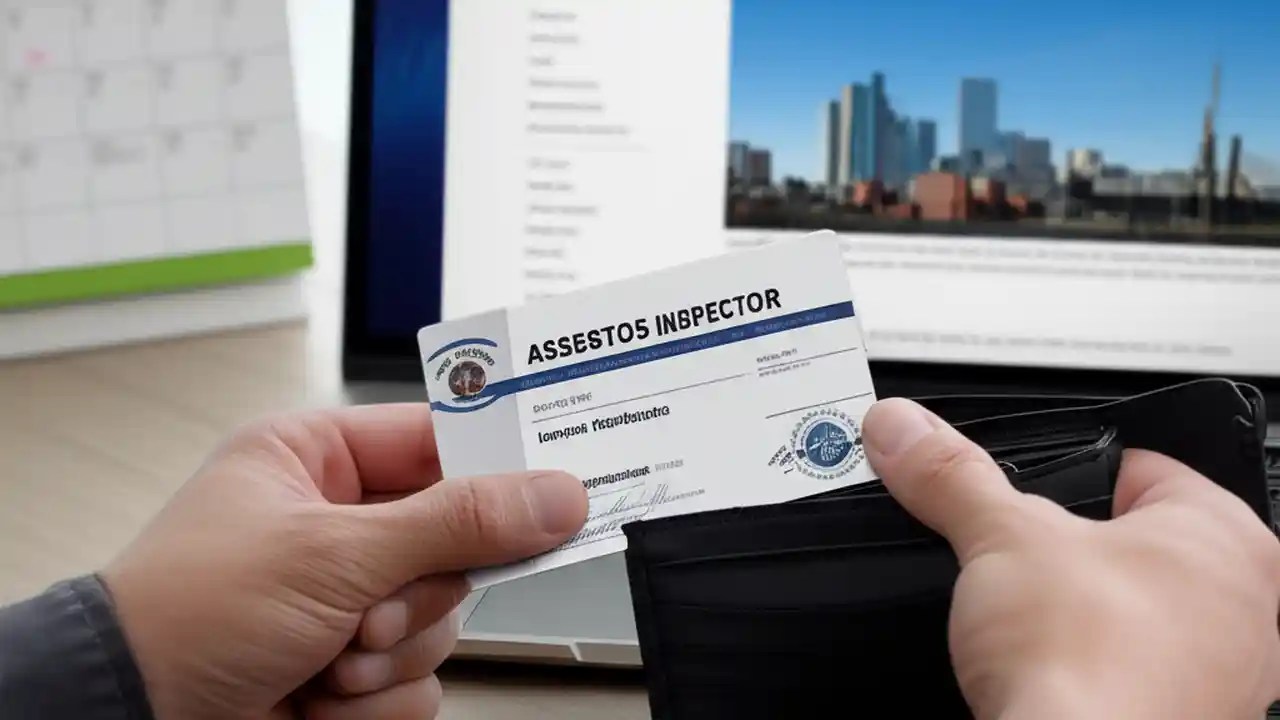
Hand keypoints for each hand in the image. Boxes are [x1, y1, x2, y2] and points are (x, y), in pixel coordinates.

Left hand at [100, 404, 586, 719]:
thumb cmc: (187, 613)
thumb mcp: (332, 552)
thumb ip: (455, 523)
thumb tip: (552, 495)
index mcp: (318, 460)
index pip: (439, 442)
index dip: (497, 465)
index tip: (556, 483)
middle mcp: (338, 525)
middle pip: (455, 543)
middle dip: (415, 593)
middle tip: (371, 607)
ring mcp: (348, 599)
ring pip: (444, 619)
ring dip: (391, 654)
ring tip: (329, 657)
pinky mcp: (353, 666)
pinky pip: (420, 681)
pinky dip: (375, 700)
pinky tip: (319, 692)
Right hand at [862, 398, 1279, 719]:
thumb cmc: (1084, 666)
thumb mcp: (998, 539)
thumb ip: (950, 475)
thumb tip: (902, 428)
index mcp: (1224, 537)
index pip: (1141, 468)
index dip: (1070, 472)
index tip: (1025, 491)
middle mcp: (1248, 607)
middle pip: (1136, 543)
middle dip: (1072, 550)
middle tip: (1022, 561)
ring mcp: (1228, 676)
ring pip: (1138, 612)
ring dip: (1087, 613)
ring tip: (1037, 622)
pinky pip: (1137, 674)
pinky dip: (1095, 668)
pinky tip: (1054, 675)